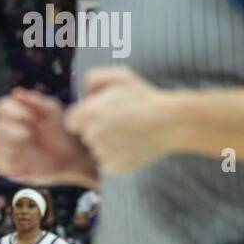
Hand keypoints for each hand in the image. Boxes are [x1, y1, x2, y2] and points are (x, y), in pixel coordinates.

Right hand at [0, 88, 94, 184]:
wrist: (73, 157)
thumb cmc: (62, 133)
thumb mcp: (54, 112)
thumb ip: (36, 101)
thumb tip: (17, 93)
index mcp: (15, 114)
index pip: (1, 107)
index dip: (13, 110)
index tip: (31, 115)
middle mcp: (7, 130)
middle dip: (14, 129)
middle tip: (32, 132)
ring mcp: (6, 149)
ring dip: (14, 144)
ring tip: (31, 144)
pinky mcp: (8, 166)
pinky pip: (0, 164)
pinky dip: (13, 163)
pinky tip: (26, 161)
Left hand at [63, 67, 177, 174]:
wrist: (172, 122)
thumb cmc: (146, 98)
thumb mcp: (120, 76)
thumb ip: (94, 78)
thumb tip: (84, 93)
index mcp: (88, 114)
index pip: (71, 122)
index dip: (84, 119)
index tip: (99, 116)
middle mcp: (92, 134)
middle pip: (85, 136)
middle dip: (97, 130)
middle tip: (119, 123)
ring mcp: (103, 152)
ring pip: (96, 150)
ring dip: (107, 144)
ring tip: (128, 133)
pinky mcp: (114, 167)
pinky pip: (107, 163)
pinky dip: (116, 157)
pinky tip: (131, 146)